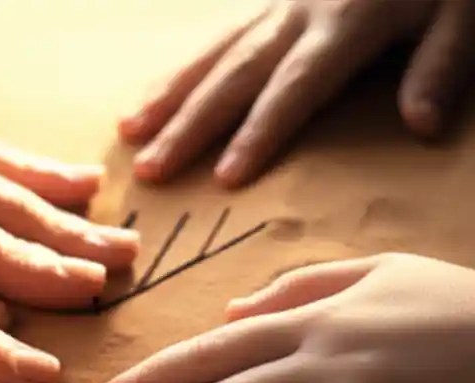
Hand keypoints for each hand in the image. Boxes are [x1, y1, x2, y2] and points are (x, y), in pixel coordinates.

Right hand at [120, 0, 474, 186]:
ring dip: (168, 95)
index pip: (295, 88)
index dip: (259, 133)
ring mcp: (278, 3)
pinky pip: (216, 37)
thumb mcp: (465, 16)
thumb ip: (441, 65)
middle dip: (189, 125)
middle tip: (151, 170)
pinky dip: (179, 69)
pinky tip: (149, 95)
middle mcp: (301, 13)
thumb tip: (421, 124)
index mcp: (349, 23)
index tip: (225, 177)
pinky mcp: (270, 0)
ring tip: (129, 133)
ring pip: (213, 53)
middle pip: (236, 75)